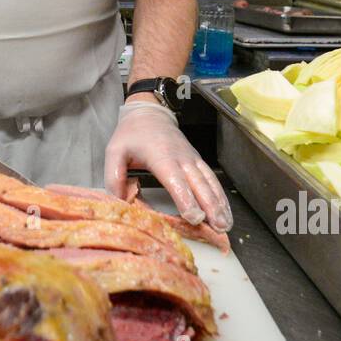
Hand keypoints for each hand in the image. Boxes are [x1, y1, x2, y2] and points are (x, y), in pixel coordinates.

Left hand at [105, 99, 232, 231]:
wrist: (149, 113)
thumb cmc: (132, 134)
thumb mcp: (114, 151)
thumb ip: (114, 176)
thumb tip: (120, 201)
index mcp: (160, 156)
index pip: (175, 179)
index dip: (185, 198)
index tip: (194, 217)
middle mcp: (181, 157)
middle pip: (198, 183)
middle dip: (210, 206)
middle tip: (218, 227)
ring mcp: (192, 159)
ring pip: (209, 182)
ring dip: (219, 203)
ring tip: (226, 225)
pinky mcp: (198, 161)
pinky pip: (212, 179)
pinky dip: (220, 196)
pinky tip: (225, 211)